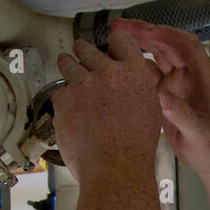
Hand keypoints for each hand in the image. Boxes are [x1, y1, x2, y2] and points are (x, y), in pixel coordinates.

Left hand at [52, 35, 161, 187]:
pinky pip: (58, 92)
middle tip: (81, 55)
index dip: (113, 43)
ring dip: (68, 66)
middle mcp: (108, 73)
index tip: (108, 47)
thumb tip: (131, 82)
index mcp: (135, 74)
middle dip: (83, 52)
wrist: (115, 170)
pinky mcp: (63, 99)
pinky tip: (70, 111)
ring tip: (68, 69)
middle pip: (88, 48)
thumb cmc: (135, 149)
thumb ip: (139, 89)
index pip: (121, 39)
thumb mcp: (151, 111)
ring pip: (68, 64)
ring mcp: (83, 84)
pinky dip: (62, 100)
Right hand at [110, 18, 209, 177]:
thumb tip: (161, 97)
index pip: (187, 46)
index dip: (166, 35)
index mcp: (204, 79)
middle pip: (168, 44)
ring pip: (157, 55)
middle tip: (120, 25)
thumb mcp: (200, 135)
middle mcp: (190, 76)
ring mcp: (177, 84)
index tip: (145, 32)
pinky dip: (134, 65)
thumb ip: (182, 116)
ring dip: (138, 43)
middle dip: (146, 32)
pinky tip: (118, 63)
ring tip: (115, 36)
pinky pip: (149, 73)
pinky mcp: (165, 94)